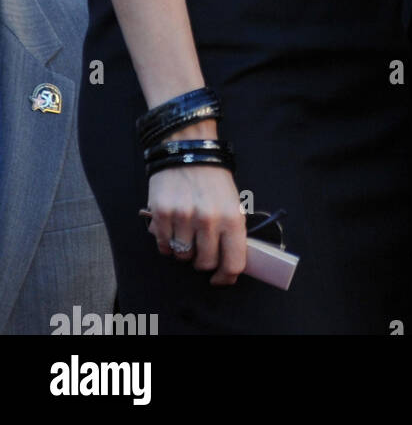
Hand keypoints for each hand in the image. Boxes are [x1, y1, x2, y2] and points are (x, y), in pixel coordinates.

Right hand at [146, 158, 247, 286]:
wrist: (187, 148)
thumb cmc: (213, 178)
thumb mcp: (232, 201)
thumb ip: (231, 231)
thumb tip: (228, 262)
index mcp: (232, 217)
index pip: (233, 262)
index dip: (226, 277)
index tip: (220, 278)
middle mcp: (209, 220)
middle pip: (205, 264)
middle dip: (203, 260)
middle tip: (202, 246)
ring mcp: (183, 217)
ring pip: (182, 257)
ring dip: (184, 250)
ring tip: (187, 231)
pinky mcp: (161, 214)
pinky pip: (163, 246)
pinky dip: (167, 243)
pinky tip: (172, 228)